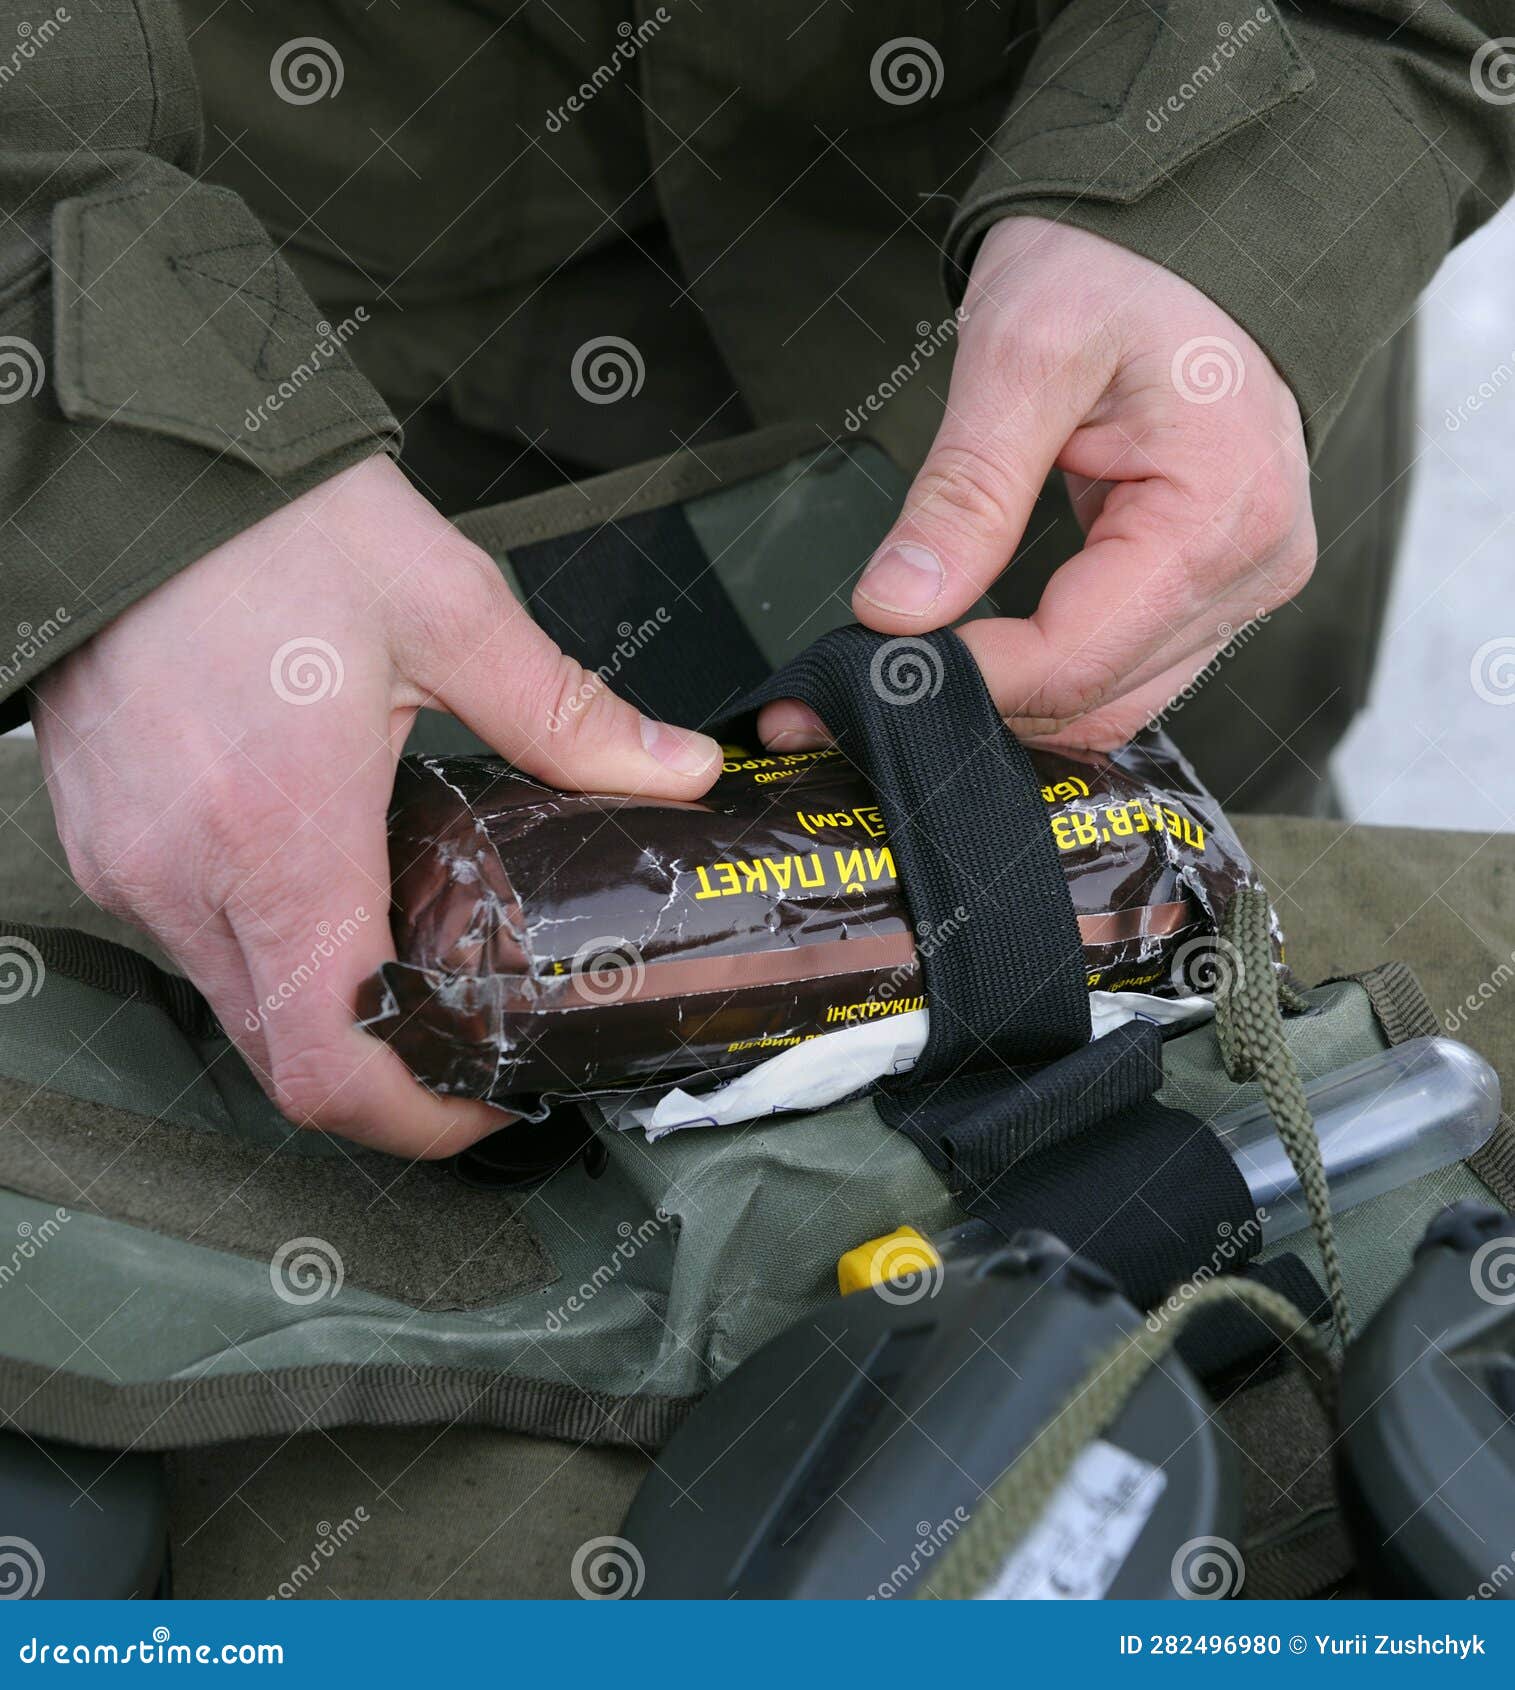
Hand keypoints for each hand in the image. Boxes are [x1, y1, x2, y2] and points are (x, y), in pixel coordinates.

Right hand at [32, 455, 720, 1156]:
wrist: (131, 466)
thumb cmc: (272, 526)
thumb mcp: (444, 608)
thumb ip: (564, 714)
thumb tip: (672, 771)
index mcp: (280, 835)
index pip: (330, 1060)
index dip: (416, 1120)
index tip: (486, 1102)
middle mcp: (185, 873)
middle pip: (285, 1054)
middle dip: (385, 1073)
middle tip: (471, 1037)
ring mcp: (128, 863)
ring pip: (234, 1004)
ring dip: (325, 1008)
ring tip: (411, 955)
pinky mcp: (100, 838)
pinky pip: (191, 941)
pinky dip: (267, 948)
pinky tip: (327, 886)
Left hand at [759, 216, 1314, 751]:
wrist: (1175, 236)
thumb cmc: (1114, 267)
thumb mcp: (1020, 356)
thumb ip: (964, 493)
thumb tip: (895, 609)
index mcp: (1224, 513)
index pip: (1079, 657)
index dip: (969, 680)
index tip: (871, 673)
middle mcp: (1255, 566)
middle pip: (1094, 697)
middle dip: (974, 700)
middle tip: (858, 687)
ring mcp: (1243, 583)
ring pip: (1110, 702)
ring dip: (1007, 700)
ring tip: (908, 673)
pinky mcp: (1214, 587)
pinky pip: (1123, 669)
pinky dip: (1043, 675)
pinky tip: (975, 656)